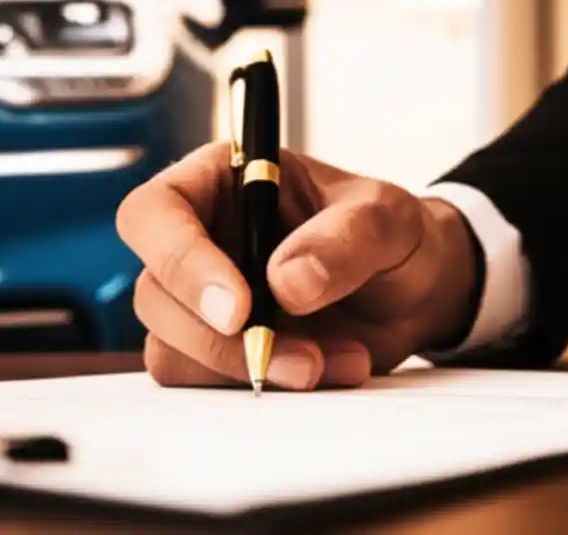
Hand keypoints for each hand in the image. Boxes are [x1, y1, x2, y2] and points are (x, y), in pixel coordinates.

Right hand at [115, 142, 480, 390]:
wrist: (412, 290)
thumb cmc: (388, 233)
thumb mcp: (387, 218)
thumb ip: (345, 238)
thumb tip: (286, 282)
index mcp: (218, 181)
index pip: (155, 213)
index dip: (181, 262)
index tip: (240, 309)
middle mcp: (197, 238)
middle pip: (155, 293)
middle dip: (224, 339)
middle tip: (300, 357)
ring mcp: (200, 300)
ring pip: (172, 348)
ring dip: (246, 369)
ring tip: (329, 361)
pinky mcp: (214, 350)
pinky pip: (204, 383)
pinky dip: (262, 386)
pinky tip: (323, 370)